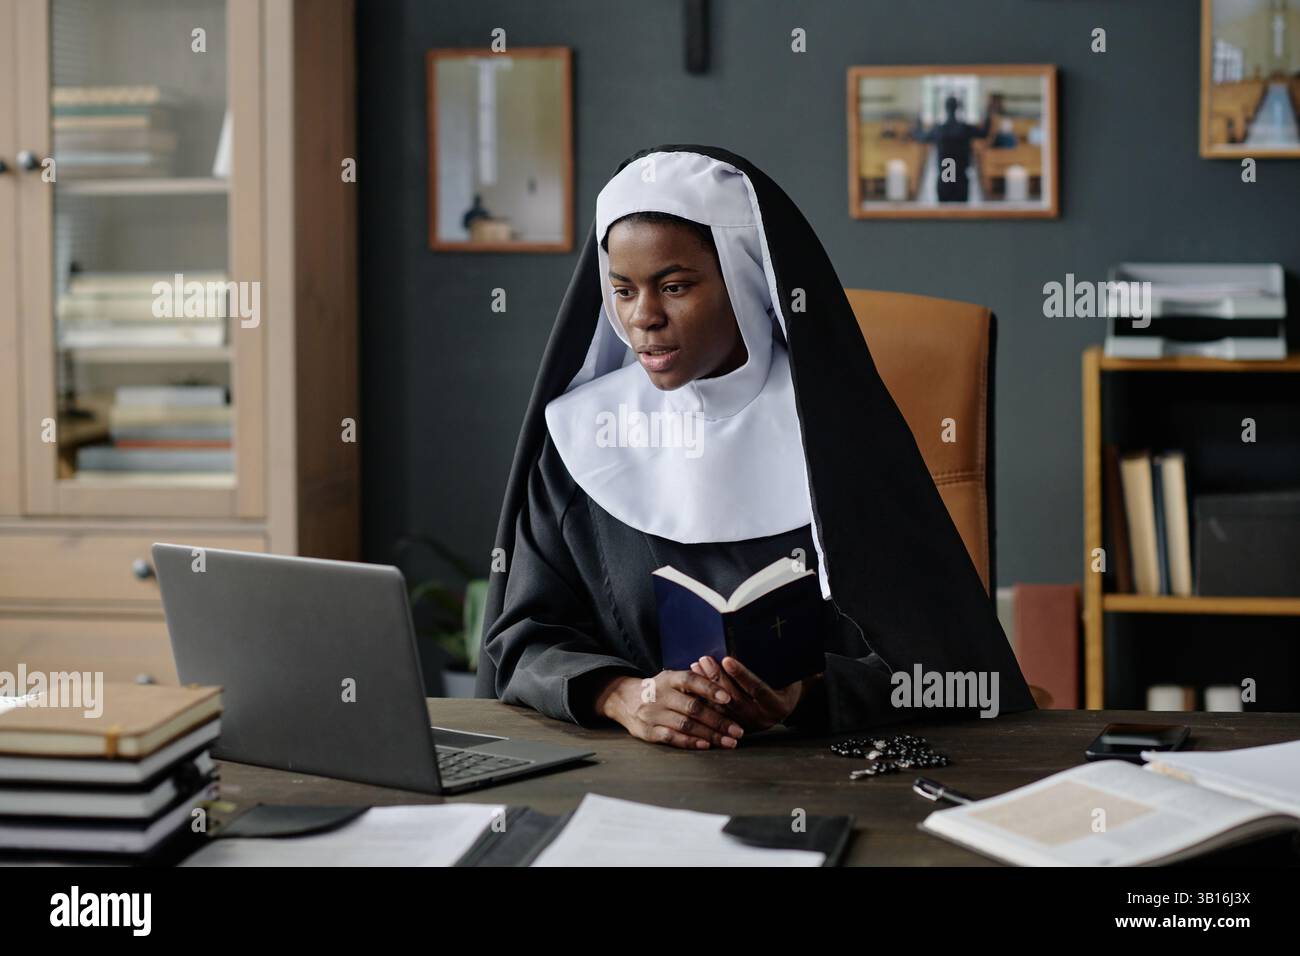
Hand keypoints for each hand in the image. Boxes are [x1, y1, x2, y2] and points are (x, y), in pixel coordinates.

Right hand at [595, 670, 746, 749]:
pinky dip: (690, 742)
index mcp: (669, 678)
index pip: (691, 680)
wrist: (623, 699)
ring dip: (710, 735)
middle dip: (719, 720)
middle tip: (738, 730)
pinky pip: (671, 737)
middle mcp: (660, 695)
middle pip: (692, 708)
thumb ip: (695, 683)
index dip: (710, 688)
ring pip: (685, 725)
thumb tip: (728, 687)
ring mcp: (652, 714)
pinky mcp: (648, 731)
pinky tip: (706, 746)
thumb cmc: (660, 690)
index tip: (729, 698)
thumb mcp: (672, 680)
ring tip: (729, 742)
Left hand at [690, 655, 810, 732]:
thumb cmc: (786, 681)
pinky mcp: (737, 727)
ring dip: (707, 687)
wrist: (786, 703)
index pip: (758, 689)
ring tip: (697, 667)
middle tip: (705, 659)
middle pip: (736, 700)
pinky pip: (718, 714)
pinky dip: (705, 698)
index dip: (742, 675)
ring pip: (723, 708)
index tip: (727, 659)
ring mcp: (749, 725)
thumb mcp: (786, 674)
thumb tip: (751, 639)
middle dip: (718, 679)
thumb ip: (772, 663)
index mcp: (778, 705)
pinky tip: (695, 683)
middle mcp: (763, 718)